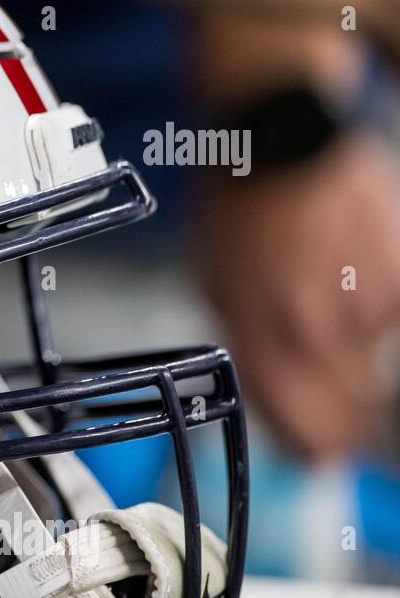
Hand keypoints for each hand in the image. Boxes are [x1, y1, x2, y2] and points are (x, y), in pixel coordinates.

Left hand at [197, 132, 399, 459]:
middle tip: (331, 406)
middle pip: (351, 416)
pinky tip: (350, 277)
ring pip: (375, 367)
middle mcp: (319, 328)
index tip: (315, 457)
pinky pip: (395, 321)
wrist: (279, 140)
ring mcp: (369, 302)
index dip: (311, 452)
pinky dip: (379, 314)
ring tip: (324, 302)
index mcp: (262, 339)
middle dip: (340, 420)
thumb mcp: (215, 291)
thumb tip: (277, 406)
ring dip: (354, 353)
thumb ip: (249, 352)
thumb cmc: (236, 214)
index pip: (303, 431)